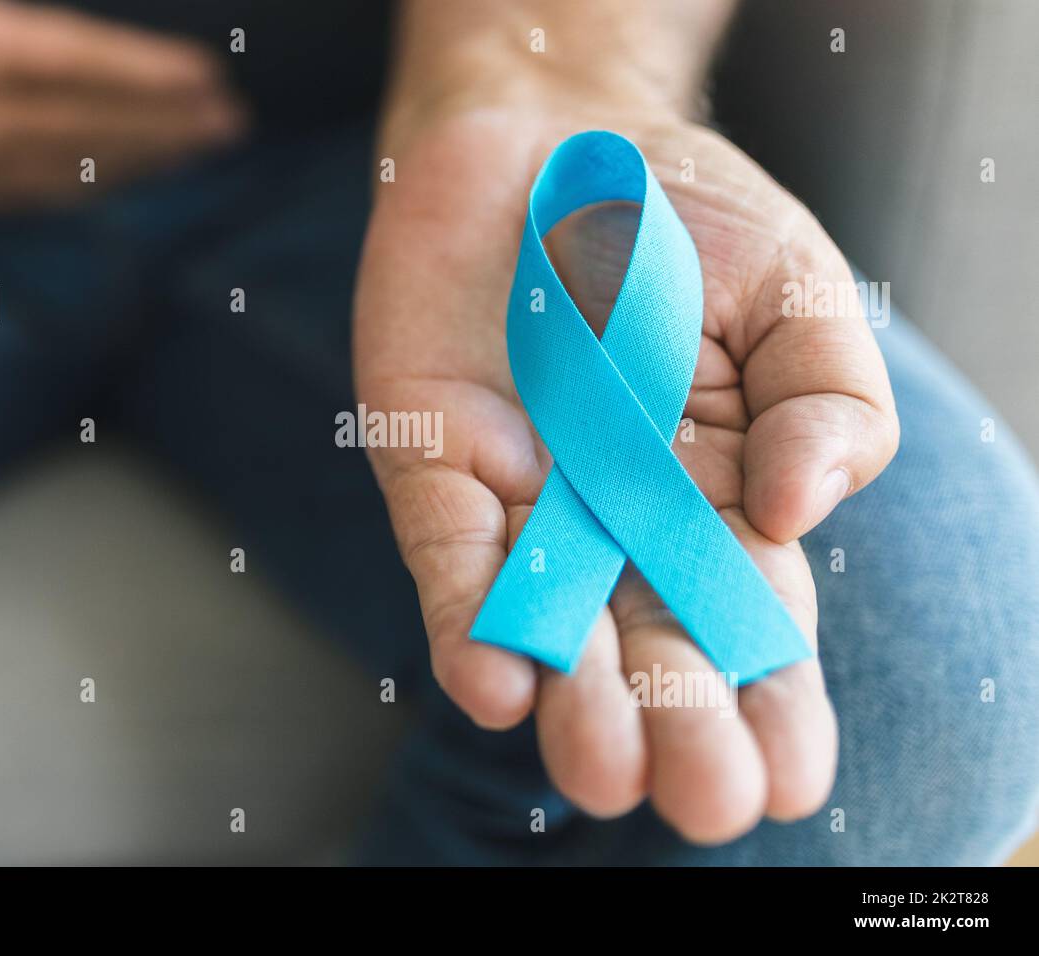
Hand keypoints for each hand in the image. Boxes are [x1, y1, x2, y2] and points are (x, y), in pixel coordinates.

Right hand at [0, 0, 246, 207]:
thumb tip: (62, 21)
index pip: (90, 68)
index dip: (158, 77)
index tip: (213, 81)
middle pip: (95, 131)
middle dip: (170, 129)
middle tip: (232, 126)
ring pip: (68, 174)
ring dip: (138, 165)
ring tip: (193, 153)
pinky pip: (22, 198)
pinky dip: (79, 190)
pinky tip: (113, 184)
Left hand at [354, 103, 897, 842]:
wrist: (552, 136)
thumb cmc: (685, 221)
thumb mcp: (799, 294)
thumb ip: (829, 400)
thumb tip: (802, 511)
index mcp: (718, 496)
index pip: (750, 620)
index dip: (772, 700)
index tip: (792, 779)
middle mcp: (618, 519)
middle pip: (649, 644)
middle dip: (676, 724)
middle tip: (702, 800)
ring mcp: (524, 499)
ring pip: (547, 623)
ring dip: (573, 699)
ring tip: (604, 768)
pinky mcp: (434, 465)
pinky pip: (450, 556)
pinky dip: (470, 618)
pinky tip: (497, 683)